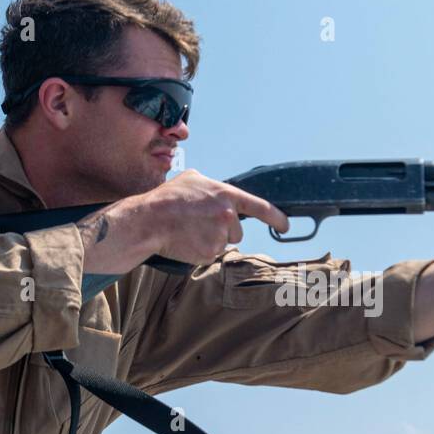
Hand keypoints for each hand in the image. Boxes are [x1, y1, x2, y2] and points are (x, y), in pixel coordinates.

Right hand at [78, 170, 289, 273]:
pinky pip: (211, 255)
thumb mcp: (192, 179)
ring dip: (210, 240)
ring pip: (223, 243)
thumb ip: (212, 187)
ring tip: (189, 230)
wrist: (148, 220)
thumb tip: (218, 193)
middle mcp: (227, 216)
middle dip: (222, 229)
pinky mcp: (210, 253)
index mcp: (226, 195)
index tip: (285, 225)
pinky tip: (186, 241)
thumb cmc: (167, 198)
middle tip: (198, 223)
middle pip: (237, 231)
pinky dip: (200, 251)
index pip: (260, 207)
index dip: (276, 217)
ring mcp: (220, 236)